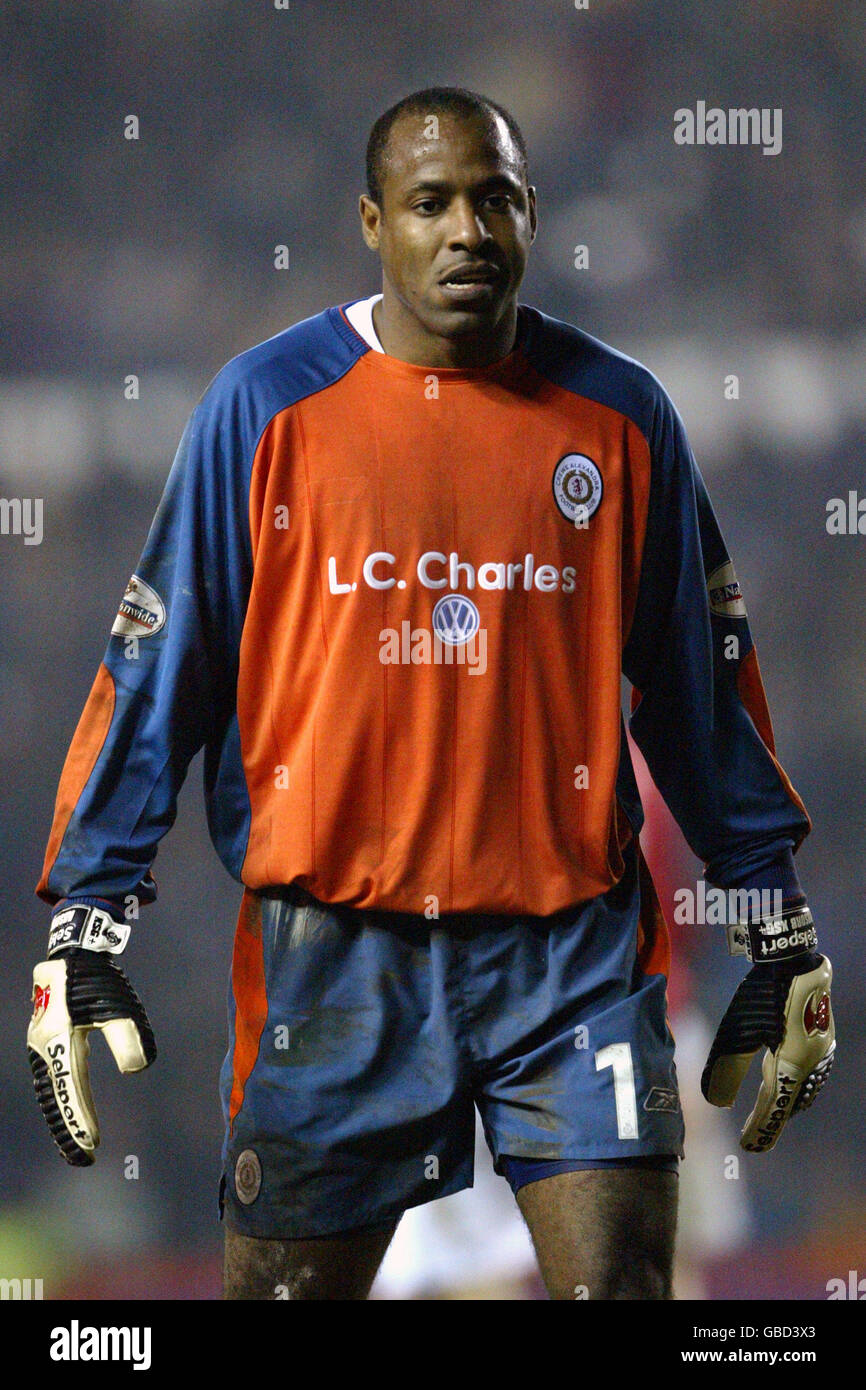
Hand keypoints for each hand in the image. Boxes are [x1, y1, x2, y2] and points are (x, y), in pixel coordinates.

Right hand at [27, 907, 155, 1164]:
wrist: (73, 954)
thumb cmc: (98, 979)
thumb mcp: (119, 1006)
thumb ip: (128, 1038)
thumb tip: (136, 1071)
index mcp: (58, 1042)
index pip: (70, 1092)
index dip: (81, 1121)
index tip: (93, 1147)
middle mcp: (44, 1047)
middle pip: (54, 1098)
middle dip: (68, 1129)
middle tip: (83, 1160)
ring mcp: (42, 1045)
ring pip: (50, 1091)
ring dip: (62, 1118)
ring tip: (77, 1145)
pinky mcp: (47, 1041)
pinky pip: (51, 1079)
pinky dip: (60, 1100)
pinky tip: (71, 1111)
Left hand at [701, 950, 834, 1152]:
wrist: (791, 959)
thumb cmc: (760, 995)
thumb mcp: (736, 1034)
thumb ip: (725, 1070)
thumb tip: (715, 1104)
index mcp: (792, 1065)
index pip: (774, 1107)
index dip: (760, 1129)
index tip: (747, 1148)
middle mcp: (813, 1063)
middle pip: (791, 1102)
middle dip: (773, 1118)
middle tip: (755, 1134)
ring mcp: (822, 1051)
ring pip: (805, 1088)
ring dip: (786, 1102)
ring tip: (768, 1111)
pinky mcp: (823, 1039)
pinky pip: (812, 1074)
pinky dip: (796, 1085)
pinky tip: (785, 1081)